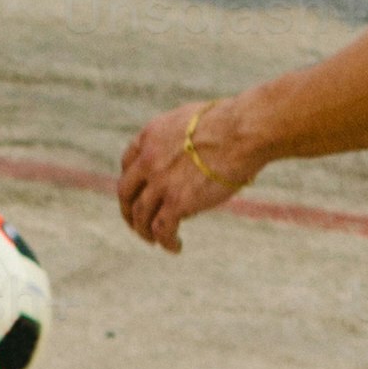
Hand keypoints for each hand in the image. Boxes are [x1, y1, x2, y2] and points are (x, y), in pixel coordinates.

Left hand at [119, 93, 265, 252]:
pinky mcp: (177, 202)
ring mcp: (160, 182)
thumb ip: (181, 138)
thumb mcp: (192, 121)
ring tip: (154, 241)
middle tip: (136, 223)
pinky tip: (175, 247)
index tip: (137, 193)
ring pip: (141, 215)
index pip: (128, 163)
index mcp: (150, 136)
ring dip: (144, 231)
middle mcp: (148, 160)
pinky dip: (166, 241)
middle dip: (128, 211)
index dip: (131, 181)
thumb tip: (193, 154)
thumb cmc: (231, 123)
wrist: (241, 132)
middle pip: (126, 192)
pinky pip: (162, 229)